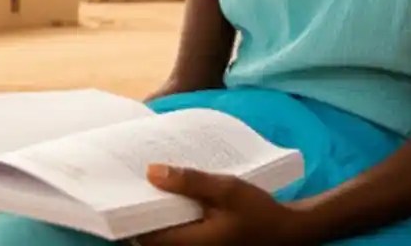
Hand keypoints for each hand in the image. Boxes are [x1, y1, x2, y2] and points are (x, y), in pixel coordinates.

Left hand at [135, 164, 303, 245]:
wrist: (288, 233)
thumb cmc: (259, 212)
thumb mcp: (226, 189)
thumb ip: (190, 182)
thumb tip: (151, 172)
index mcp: (189, 244)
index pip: (144, 235)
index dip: (129, 215)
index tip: (122, 190)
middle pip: (151, 237)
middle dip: (141, 212)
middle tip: (134, 182)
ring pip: (164, 236)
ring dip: (157, 214)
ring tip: (152, 184)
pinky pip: (178, 235)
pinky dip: (172, 218)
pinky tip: (176, 196)